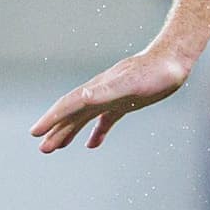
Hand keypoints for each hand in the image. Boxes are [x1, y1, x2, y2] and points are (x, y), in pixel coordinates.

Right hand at [30, 46, 193, 152]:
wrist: (174, 60)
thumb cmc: (154, 73)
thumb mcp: (130, 84)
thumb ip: (106, 91)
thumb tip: (82, 98)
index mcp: (97, 90)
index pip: (68, 106)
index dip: (51, 119)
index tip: (35, 133)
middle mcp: (100, 93)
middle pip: (72, 114)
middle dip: (56, 131)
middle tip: (43, 149)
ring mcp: (112, 98)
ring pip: (84, 118)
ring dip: (69, 131)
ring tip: (56, 147)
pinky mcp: (125, 103)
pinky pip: (104, 121)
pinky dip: (96, 133)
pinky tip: (91, 145)